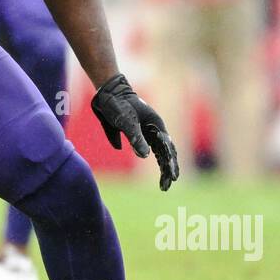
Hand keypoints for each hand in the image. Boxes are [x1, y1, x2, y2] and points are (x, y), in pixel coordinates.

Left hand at [92, 72, 178, 190]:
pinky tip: (158, 174)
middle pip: (166, 152)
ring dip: (163, 168)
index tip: (172, 176)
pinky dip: (155, 162)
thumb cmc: (118, 104)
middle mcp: (155, 129)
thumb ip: (135, 138)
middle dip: (168, 169)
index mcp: (156, 124)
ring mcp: (148, 132)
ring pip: (160, 153)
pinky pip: (150, 150)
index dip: (170, 162)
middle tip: (166, 186)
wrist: (108, 93)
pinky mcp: (139, 134)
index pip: (167, 147)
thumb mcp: (126, 121)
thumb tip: (145, 156)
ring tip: (164, 185)